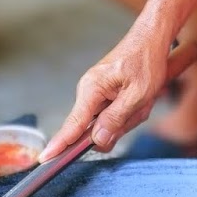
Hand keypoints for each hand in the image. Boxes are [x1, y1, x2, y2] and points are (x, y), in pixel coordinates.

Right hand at [41, 37, 196, 158]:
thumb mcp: (139, 94)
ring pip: (108, 122)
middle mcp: (88, 91)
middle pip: (96, 128)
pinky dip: (131, 110)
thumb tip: (97, 141)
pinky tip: (141, 97)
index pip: (73, 124)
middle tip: (141, 105)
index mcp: (92, 89)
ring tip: (143, 97)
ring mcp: (96, 92)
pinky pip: (114, 114)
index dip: (60, 144)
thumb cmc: (146, 60)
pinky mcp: (104, 94)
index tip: (45, 159)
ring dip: (130, 115)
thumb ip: (117, 119)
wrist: (151, 38)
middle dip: (122, 124)